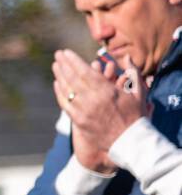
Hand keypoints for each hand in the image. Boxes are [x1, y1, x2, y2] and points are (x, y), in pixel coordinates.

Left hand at [53, 49, 151, 172]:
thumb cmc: (136, 117)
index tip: (66, 52)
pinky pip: (65, 104)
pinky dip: (59, 92)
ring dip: (59, 76)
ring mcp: (83, 111)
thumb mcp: (139, 94)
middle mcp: (92, 100)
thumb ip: (133, 73)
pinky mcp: (78, 121)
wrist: (130, 142)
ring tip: (55, 65)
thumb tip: (127, 56)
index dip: (73, 61)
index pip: (85, 72)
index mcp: (107, 91)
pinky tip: (57, 84)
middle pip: (73, 78)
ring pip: (67, 90)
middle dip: (64, 65)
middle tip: (57, 54)